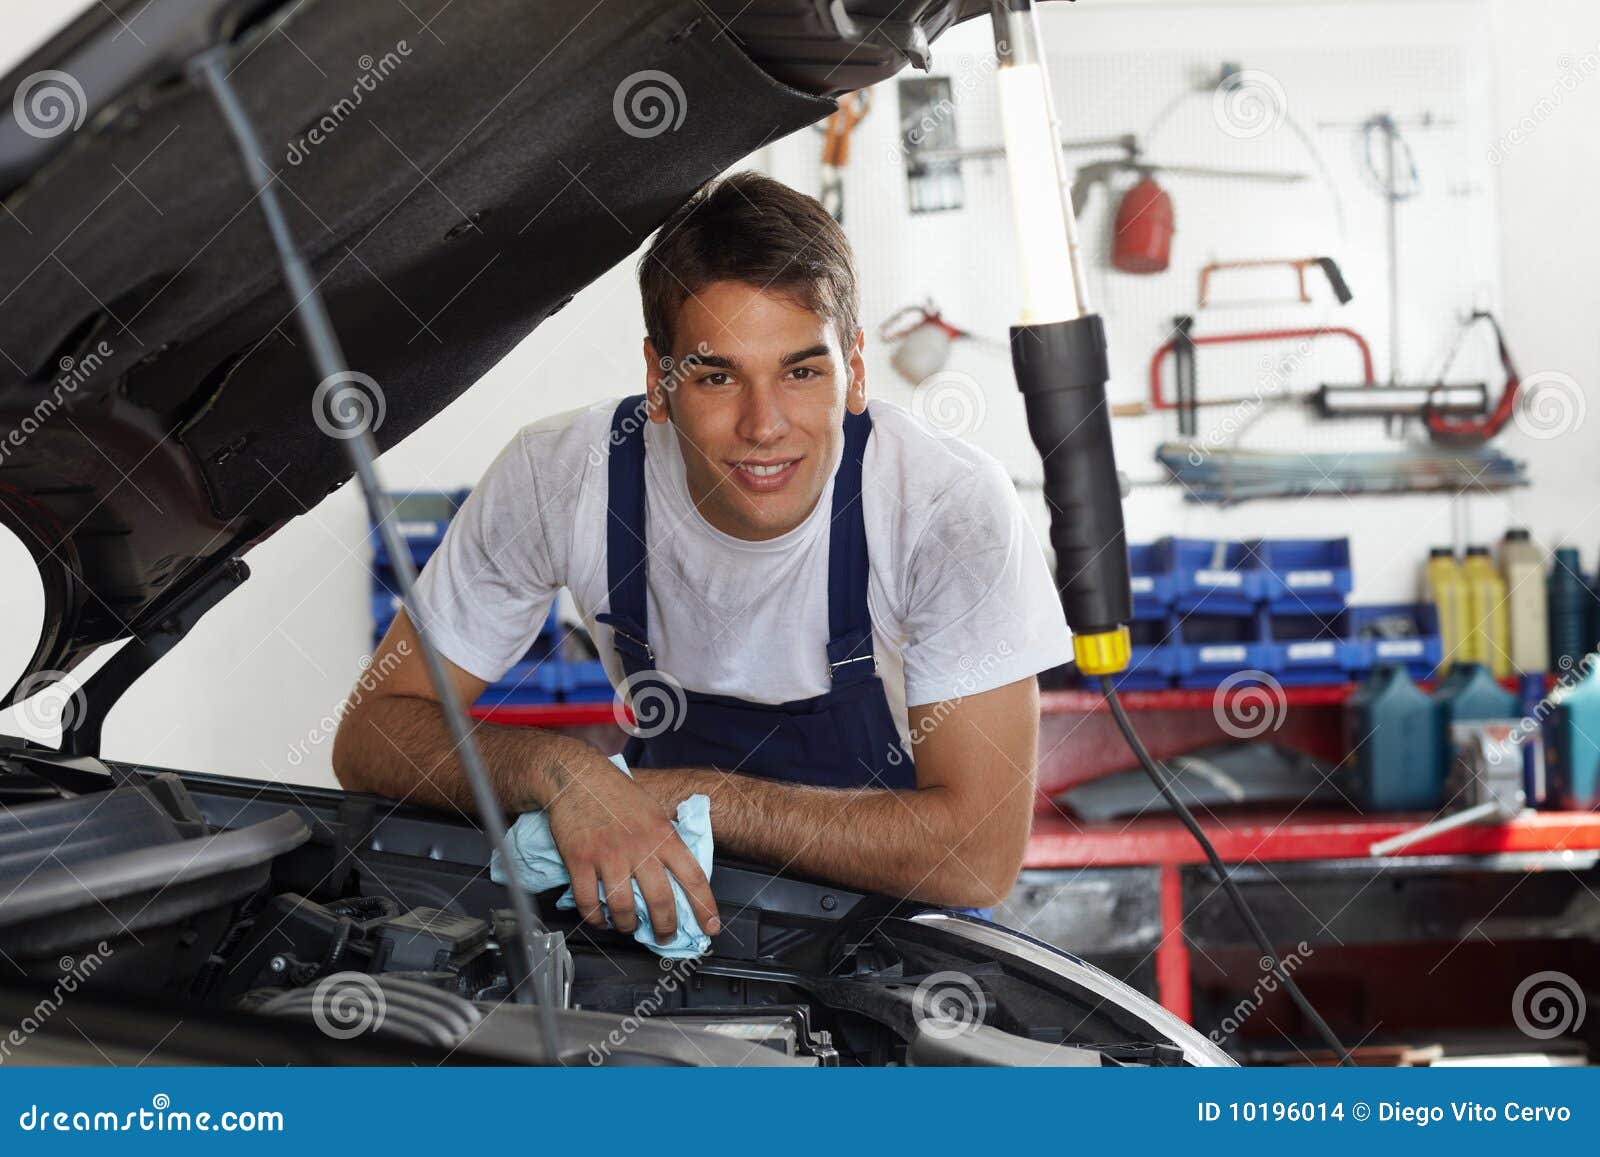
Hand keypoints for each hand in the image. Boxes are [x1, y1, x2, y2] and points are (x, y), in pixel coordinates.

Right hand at [543, 746, 718, 942]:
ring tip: (630, 928)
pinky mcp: (580, 860)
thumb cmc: (618, 793)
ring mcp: (608, 855)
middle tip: (666, 937)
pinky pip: (589, 902)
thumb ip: (666, 840)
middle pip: (660, 901)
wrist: (578, 777)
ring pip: (623, 908)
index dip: (704, 907)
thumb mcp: (654, 811)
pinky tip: (601, 919)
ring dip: (628, 926)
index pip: (693, 877)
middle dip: (666, 928)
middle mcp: (639, 848)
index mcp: (663, 835)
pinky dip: (595, 918)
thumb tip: (679, 873)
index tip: (710, 927)